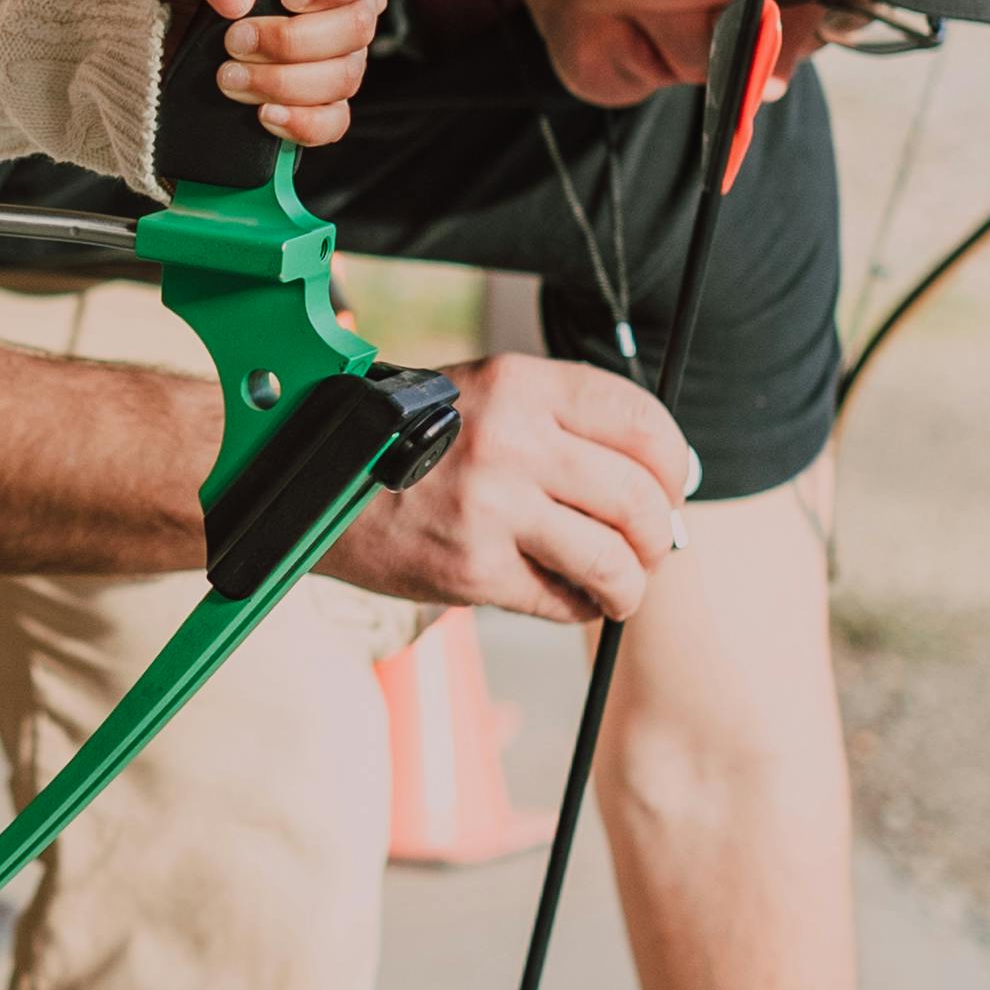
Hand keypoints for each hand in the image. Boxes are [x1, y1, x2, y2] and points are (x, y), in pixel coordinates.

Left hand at [154, 0, 405, 152]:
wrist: (167, 10)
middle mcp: (345, 2)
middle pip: (358, 27)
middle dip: (292, 41)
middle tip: (234, 40)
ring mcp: (334, 54)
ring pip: (344, 78)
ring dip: (285, 83)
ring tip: (229, 77)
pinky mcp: (312, 98)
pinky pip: (332, 121)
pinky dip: (302, 123)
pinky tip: (264, 114)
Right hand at [324, 346, 697, 633]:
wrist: (314, 483)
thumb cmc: (410, 442)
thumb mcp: (484, 397)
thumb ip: (564, 423)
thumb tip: (665, 474)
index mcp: (520, 384)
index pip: (641, 422)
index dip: (675, 463)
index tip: (674, 486)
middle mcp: (510, 440)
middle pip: (640, 497)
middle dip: (661, 533)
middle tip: (652, 547)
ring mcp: (491, 507)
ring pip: (613, 558)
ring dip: (630, 584)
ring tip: (621, 588)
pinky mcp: (471, 569)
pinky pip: (562, 599)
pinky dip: (578, 605)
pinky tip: (567, 594)